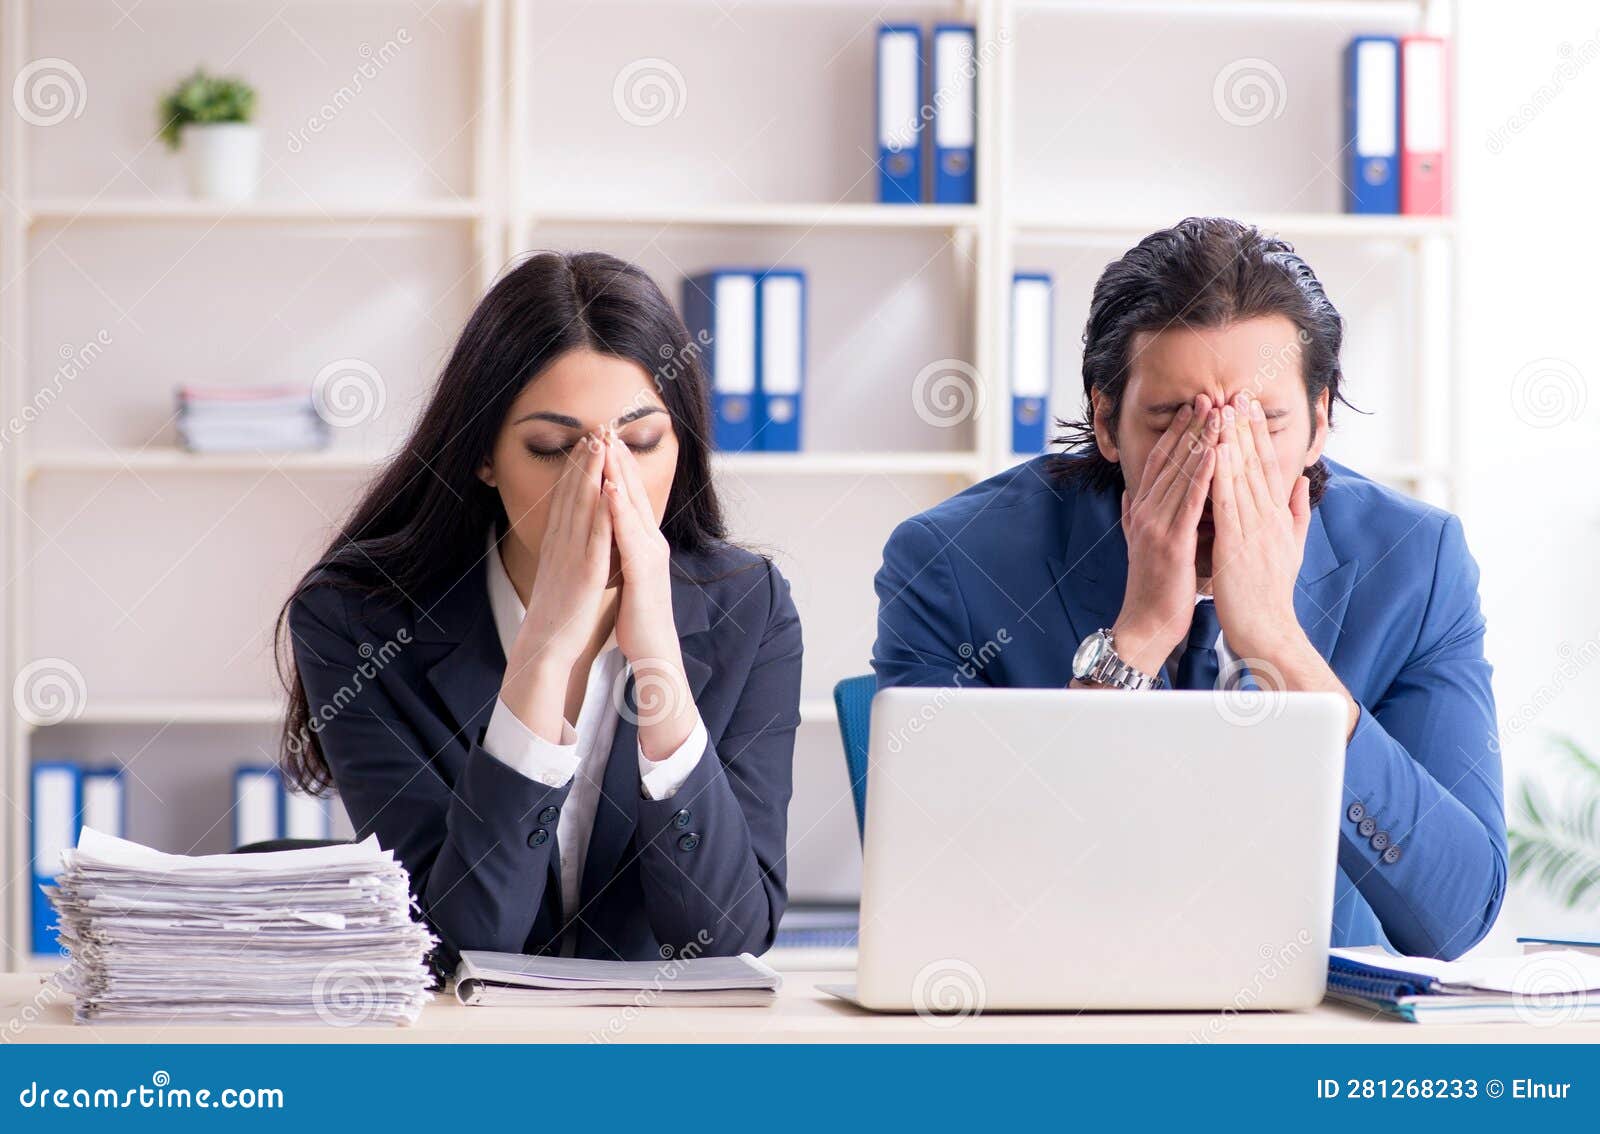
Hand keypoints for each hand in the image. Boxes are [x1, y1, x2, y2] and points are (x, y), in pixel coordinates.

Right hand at [499, 430, 610, 739]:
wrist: (548, 648)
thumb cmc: (561, 614)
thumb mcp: (564, 572)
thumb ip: (572, 550)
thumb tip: (579, 533)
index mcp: (559, 542)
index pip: (568, 497)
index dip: (577, 466)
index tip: (587, 440)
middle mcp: (563, 543)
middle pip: (573, 493)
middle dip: (585, 459)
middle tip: (596, 427)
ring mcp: (572, 556)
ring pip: (583, 507)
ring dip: (593, 474)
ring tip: (602, 445)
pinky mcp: (585, 573)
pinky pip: (596, 537)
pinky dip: (603, 512)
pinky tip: (610, 490)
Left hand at [602, 428, 696, 759]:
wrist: (653, 650)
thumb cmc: (638, 617)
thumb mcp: (629, 574)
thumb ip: (623, 551)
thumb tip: (613, 535)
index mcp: (645, 542)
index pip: (631, 497)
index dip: (618, 467)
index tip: (604, 440)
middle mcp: (651, 541)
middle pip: (635, 491)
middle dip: (619, 457)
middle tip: (606, 425)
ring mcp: (650, 553)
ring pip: (634, 504)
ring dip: (621, 472)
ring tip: (607, 443)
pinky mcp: (644, 568)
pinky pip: (629, 531)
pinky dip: (620, 507)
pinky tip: (610, 486)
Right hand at [1109, 395, 1217, 675]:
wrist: (1146, 626)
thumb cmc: (1155, 589)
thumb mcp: (1140, 545)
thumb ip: (1135, 517)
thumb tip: (1130, 494)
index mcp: (1143, 511)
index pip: (1161, 462)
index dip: (1177, 432)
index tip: (1195, 406)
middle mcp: (1145, 512)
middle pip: (1170, 460)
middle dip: (1190, 426)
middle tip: (1209, 395)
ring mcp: (1156, 525)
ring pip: (1181, 474)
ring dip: (1200, 440)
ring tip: (1218, 413)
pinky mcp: (1171, 542)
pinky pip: (1189, 502)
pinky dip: (1204, 474)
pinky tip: (1217, 452)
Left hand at [1207, 391, 1310, 666]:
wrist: (1267, 631)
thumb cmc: (1271, 594)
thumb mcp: (1291, 549)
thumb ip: (1295, 513)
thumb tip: (1300, 482)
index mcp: (1276, 518)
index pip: (1266, 468)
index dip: (1258, 436)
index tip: (1248, 406)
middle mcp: (1268, 519)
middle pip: (1256, 465)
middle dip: (1245, 428)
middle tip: (1237, 393)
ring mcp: (1255, 531)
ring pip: (1243, 478)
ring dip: (1233, 442)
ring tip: (1224, 411)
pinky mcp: (1238, 547)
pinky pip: (1228, 505)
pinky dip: (1221, 476)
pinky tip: (1214, 452)